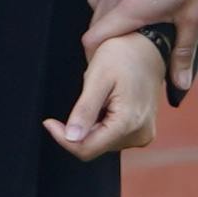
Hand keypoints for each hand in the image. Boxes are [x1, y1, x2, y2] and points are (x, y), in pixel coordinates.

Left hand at [44, 31, 170, 160]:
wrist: (148, 47)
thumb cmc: (123, 56)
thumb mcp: (98, 77)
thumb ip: (85, 110)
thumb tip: (71, 137)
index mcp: (129, 123)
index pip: (87, 149)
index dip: (64, 139)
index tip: (49, 122)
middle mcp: (139, 135)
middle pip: (94, 146)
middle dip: (80, 128)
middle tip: (82, 98)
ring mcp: (142, 135)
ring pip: (101, 142)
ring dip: (91, 125)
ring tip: (100, 97)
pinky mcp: (141, 132)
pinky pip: (112, 136)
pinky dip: (102, 123)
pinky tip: (108, 103)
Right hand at [82, 0, 197, 96]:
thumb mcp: (195, 18)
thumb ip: (182, 54)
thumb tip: (181, 86)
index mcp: (132, 7)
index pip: (93, 40)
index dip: (95, 58)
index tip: (108, 68)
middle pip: (93, 26)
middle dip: (103, 43)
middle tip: (122, 55)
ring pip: (95, 6)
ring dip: (105, 21)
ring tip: (126, 31)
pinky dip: (108, 1)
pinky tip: (128, 5)